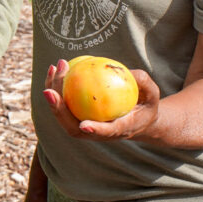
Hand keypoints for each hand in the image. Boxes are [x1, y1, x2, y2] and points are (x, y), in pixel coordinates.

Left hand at [41, 59, 161, 140]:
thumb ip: (144, 84)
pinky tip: (56, 68)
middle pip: (72, 126)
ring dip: (53, 95)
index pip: (105, 133)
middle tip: (50, 90)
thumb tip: (129, 72)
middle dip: (58, 109)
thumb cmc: (146, 105)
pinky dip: (56, 87)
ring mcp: (84, 127)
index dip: (95, 131)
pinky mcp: (76, 117)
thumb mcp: (153, 95)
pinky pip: (63, 103)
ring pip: (62, 115)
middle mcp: (97, 133)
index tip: (84, 125)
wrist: (137, 118)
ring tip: (53, 69)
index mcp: (118, 131)